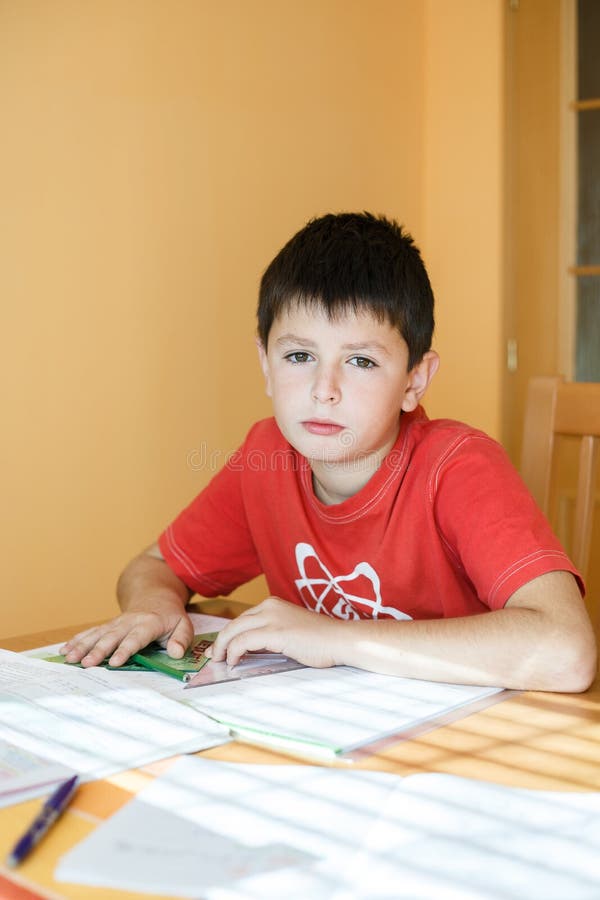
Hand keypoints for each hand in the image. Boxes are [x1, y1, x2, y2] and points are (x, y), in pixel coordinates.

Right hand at [60, 608, 193, 667]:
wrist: (154, 595)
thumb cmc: (170, 615)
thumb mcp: (183, 625)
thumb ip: (181, 639)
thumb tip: (176, 653)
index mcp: (149, 623)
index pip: (136, 638)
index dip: (125, 650)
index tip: (115, 662)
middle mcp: (129, 622)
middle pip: (112, 637)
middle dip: (98, 650)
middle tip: (86, 664)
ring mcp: (116, 623)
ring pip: (97, 634)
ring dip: (82, 646)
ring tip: (69, 659)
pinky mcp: (107, 625)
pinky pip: (91, 632)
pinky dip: (77, 640)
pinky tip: (65, 650)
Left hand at [206, 597, 342, 668]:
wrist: (339, 639)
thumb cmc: (320, 640)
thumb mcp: (289, 632)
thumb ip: (269, 636)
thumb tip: (249, 649)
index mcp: (273, 604)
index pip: (242, 618)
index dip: (229, 634)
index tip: (221, 648)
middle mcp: (269, 606)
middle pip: (234, 623)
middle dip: (221, 641)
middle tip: (214, 656)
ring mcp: (271, 618)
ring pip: (234, 631)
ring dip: (223, 647)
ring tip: (220, 661)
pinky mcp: (274, 632)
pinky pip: (243, 642)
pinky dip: (234, 652)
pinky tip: (234, 662)